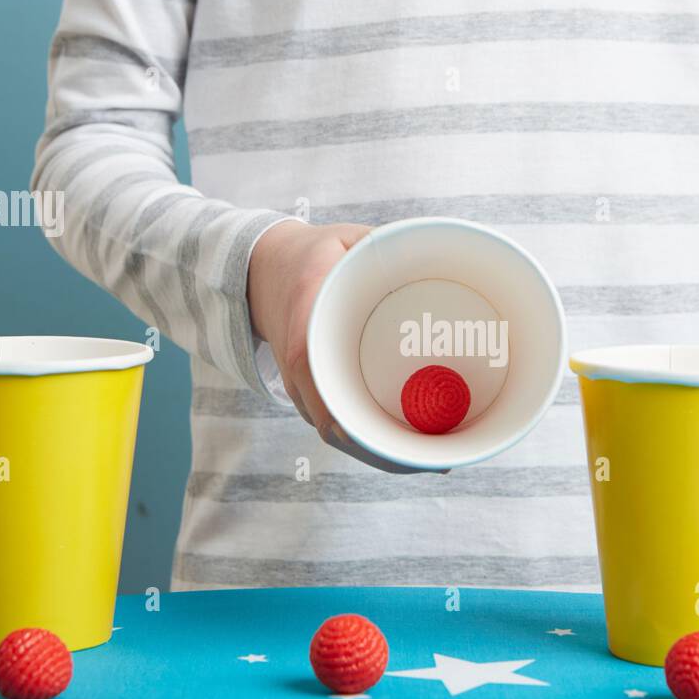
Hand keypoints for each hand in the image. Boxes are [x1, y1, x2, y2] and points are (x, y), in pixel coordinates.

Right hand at [248, 220, 435, 474]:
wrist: (259, 271)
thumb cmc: (311, 255)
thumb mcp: (344, 240)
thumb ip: (384, 248)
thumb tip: (438, 251)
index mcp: (305, 332)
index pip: (322, 385)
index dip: (357, 420)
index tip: (400, 436)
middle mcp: (301, 371)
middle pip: (338, 427)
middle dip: (386, 450)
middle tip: (439, 456)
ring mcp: (302, 388)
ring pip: (340, 435)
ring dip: (382, 453)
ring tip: (434, 459)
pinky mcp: (311, 395)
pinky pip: (339, 427)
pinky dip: (371, 442)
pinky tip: (408, 448)